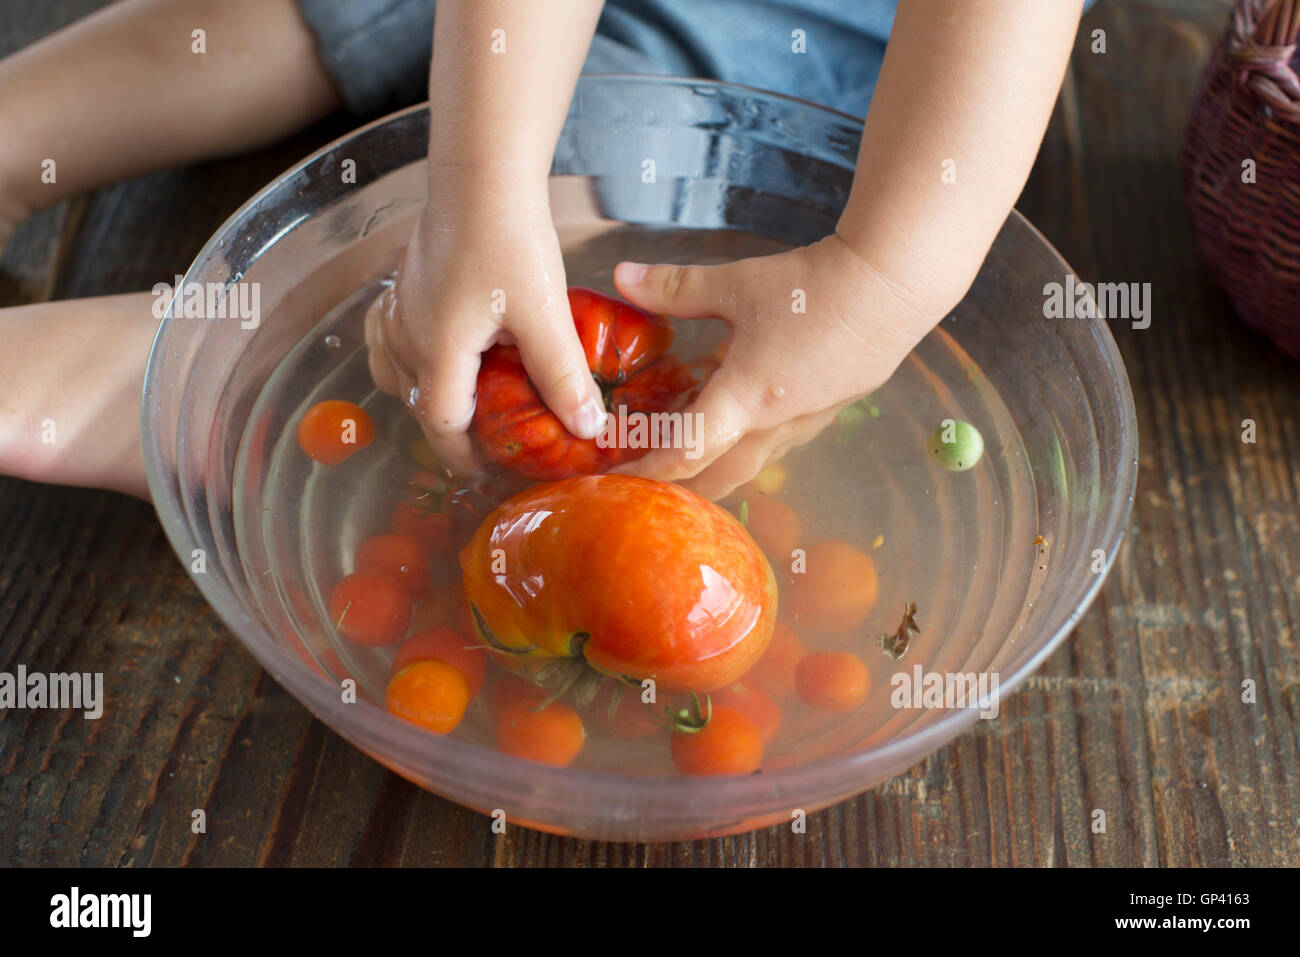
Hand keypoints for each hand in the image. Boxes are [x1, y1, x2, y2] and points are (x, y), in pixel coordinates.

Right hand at [364, 176, 606, 473]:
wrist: (480, 175)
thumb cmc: (510, 239)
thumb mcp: (545, 314)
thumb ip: (562, 375)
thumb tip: (587, 427)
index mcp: (438, 354)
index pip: (443, 426)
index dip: (465, 457)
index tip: (489, 471)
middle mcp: (405, 338)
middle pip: (420, 404)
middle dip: (452, 428)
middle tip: (490, 441)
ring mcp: (397, 312)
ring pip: (397, 374)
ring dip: (429, 393)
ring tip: (470, 398)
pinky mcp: (401, 287)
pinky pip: (388, 339)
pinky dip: (408, 357)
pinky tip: (439, 349)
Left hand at [610, 232, 942, 499]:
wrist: (893, 288)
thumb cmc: (813, 289)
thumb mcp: (736, 285)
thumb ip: (675, 286)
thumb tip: (621, 276)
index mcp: (742, 401)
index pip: (683, 454)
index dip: (644, 473)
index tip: (613, 483)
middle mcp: (771, 426)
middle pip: (716, 478)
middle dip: (676, 490)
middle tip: (641, 487)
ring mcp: (802, 424)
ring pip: (748, 465)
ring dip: (711, 471)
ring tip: (680, 462)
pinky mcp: (824, 412)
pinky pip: (775, 444)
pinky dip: (744, 445)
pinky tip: (737, 423)